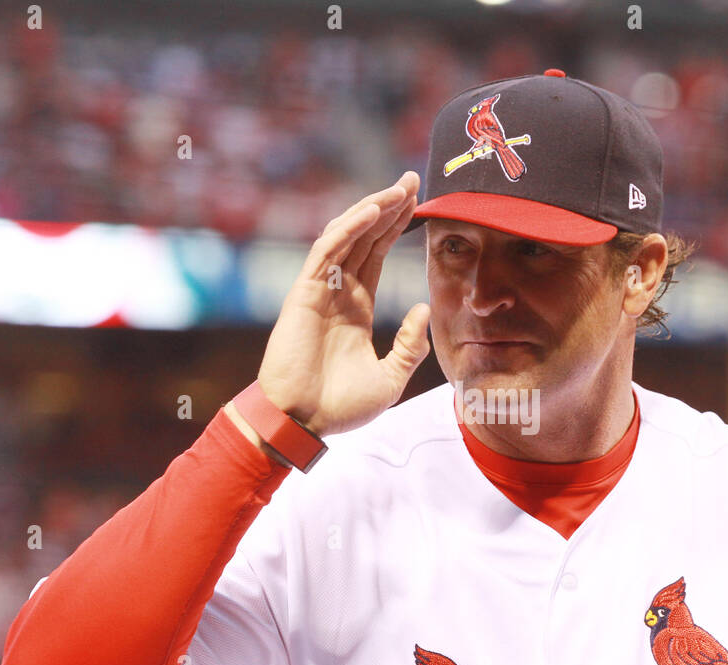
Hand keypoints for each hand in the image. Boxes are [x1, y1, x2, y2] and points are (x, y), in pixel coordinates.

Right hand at [235, 171, 429, 439]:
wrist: (303, 423)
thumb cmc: (341, 407)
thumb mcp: (390, 378)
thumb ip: (409, 345)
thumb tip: (423, 309)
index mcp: (356, 308)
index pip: (378, 255)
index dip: (396, 227)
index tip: (418, 201)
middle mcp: (339, 293)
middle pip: (366, 238)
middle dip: (389, 206)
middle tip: (413, 178)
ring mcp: (321, 290)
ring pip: (347, 237)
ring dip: (372, 209)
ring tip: (398, 188)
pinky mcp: (305, 293)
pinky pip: (328, 251)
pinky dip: (348, 229)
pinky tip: (371, 211)